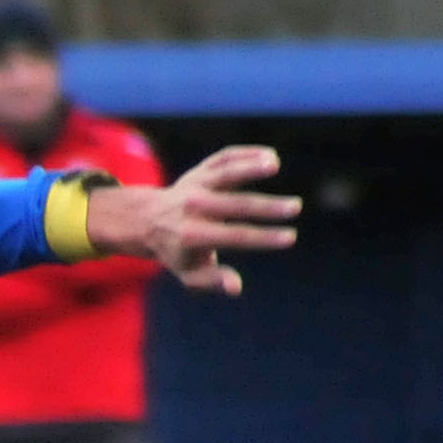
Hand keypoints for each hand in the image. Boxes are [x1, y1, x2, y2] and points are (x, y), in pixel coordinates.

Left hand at [85, 144, 301, 295]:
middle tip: (295, 207)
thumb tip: (236, 288)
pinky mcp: (200, 170)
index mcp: (192, 235)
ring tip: (274, 164)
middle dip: (266, 206)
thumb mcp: (189, 273)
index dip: (263, 237)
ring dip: (249, 167)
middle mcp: (192, 208)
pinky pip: (223, 158)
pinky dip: (244, 154)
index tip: (290, 238)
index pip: (234, 236)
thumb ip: (212, 281)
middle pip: (234, 205)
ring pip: (224, 173)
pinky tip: (270, 156)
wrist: (146, 220)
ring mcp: (195, 185)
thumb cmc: (177, 252)